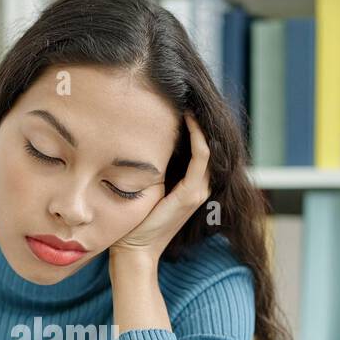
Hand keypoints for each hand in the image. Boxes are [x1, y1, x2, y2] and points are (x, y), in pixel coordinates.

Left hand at [109, 112, 212, 270]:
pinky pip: (201, 157)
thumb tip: (137, 137)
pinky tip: (189, 118)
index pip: (198, 145)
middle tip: (187, 89)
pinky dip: (198, 136)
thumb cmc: (132, 220)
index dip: (192, 122)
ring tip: (190, 97)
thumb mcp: (143, 186)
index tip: (177, 98)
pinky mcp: (190, 195)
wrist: (133, 251)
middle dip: (199, 116)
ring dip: (200, 122)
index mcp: (188, 184)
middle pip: (207, 142)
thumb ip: (149, 165)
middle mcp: (198, 186)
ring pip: (208, 146)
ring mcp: (197, 191)